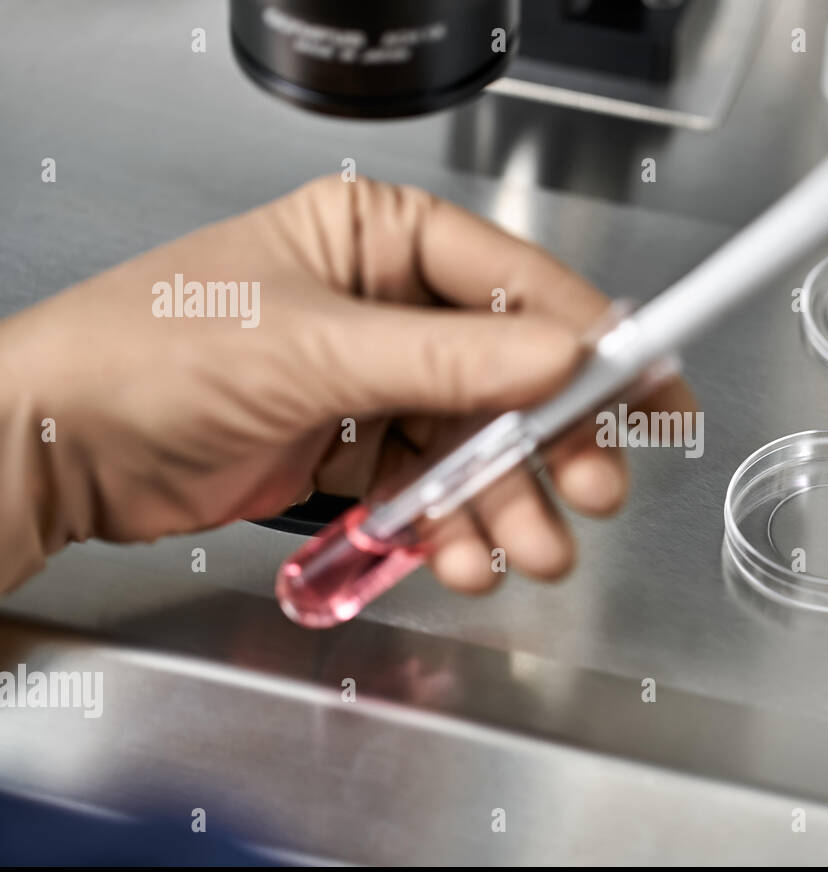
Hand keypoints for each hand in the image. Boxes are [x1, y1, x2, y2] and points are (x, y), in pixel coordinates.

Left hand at [0, 176, 692, 593]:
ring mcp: (372, 377)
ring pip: (473, 440)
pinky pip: (429, 484)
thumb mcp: (313, 349)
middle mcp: (386, 302)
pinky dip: (449, 524)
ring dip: (505, 500)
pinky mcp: (355, 444)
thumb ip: (445, 361)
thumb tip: (559, 358)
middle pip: (508, 371)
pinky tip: (459, 556)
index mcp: (377, 236)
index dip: (589, 337)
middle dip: (552, 440)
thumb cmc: (150, 353)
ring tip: (529, 550)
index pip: (514, 282)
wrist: (58, 446)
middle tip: (592, 490)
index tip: (645, 384)